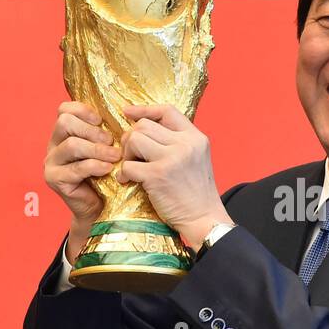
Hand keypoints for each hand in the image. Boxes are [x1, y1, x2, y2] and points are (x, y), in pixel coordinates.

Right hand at [43, 101, 120, 260]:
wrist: (98, 207)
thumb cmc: (104, 175)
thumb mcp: (103, 148)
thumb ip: (104, 132)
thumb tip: (125, 113)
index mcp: (62, 133)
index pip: (64, 110)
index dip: (83, 110)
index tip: (101, 120)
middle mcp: (52, 145)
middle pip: (65, 123)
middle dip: (92, 130)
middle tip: (111, 141)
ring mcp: (50, 163)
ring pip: (71, 145)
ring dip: (97, 149)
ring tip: (115, 156)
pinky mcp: (54, 179)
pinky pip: (76, 168)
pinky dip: (95, 166)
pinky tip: (108, 168)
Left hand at [117, 104, 229, 245]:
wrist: (204, 219)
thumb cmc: (196, 192)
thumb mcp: (195, 158)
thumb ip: (177, 141)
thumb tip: (143, 128)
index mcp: (195, 137)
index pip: (167, 110)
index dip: (145, 109)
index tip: (128, 113)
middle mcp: (185, 144)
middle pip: (144, 125)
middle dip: (131, 138)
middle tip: (132, 155)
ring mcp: (171, 159)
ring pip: (134, 139)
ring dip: (127, 154)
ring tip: (132, 167)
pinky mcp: (158, 176)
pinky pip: (128, 165)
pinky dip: (124, 173)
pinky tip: (128, 181)